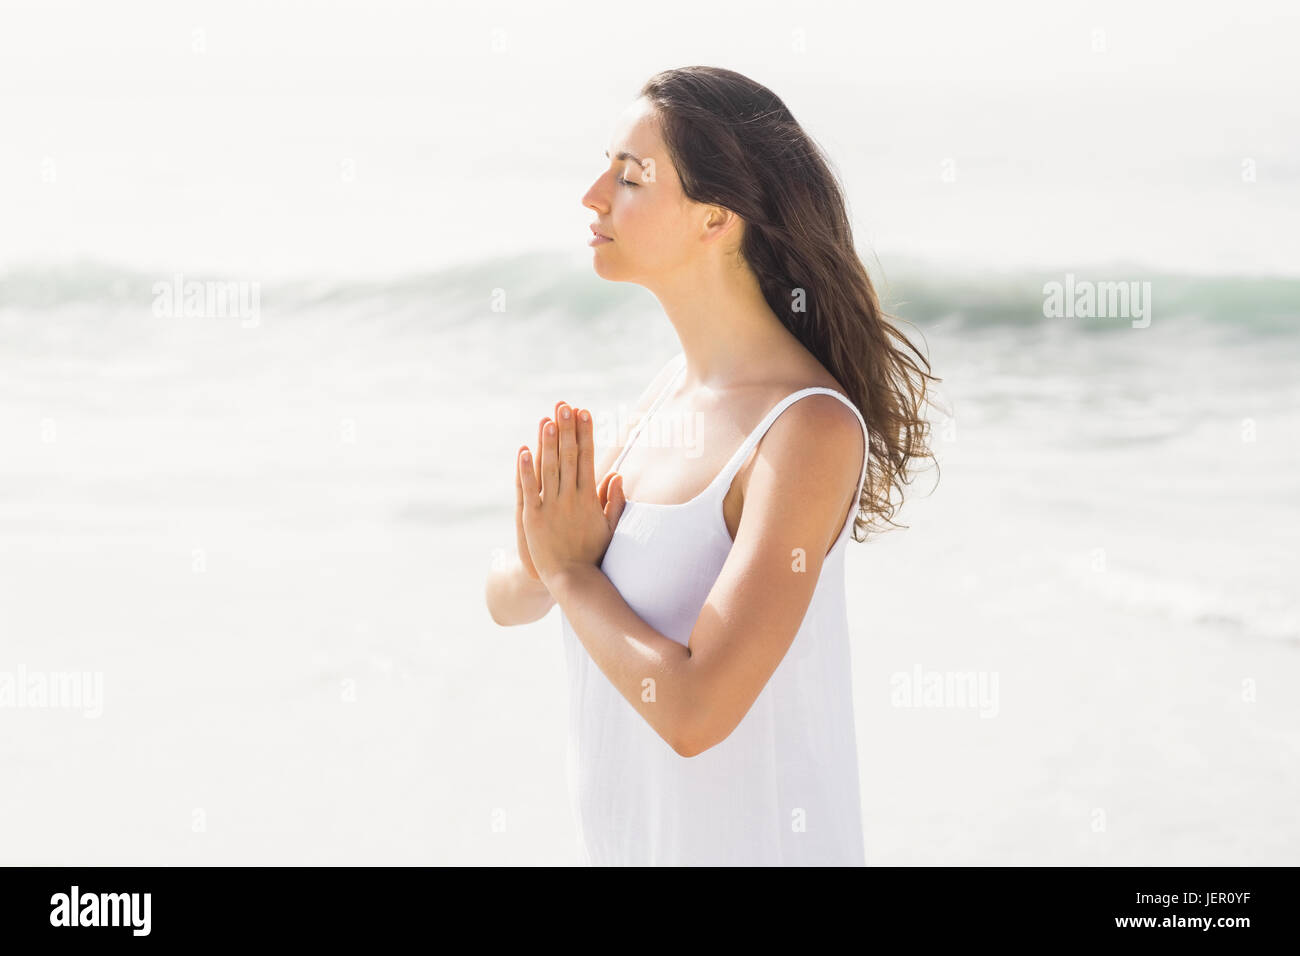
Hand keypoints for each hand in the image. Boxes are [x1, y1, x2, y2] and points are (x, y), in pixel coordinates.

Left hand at [518, 402, 627, 586]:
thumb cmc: (591, 553)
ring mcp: (551, 506)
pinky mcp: (533, 517)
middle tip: (565, 406)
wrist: (571, 580)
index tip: (584, 413)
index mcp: (588, 497)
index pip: (587, 457)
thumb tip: (616, 474)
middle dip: (567, 430)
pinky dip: (526, 470)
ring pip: (549, 468)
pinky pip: (528, 489)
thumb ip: (613, 500)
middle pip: (569, 457)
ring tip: (548, 419)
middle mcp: (570, 498)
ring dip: (548, 443)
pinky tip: (523, 451)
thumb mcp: (609, 526)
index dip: (585, 434)